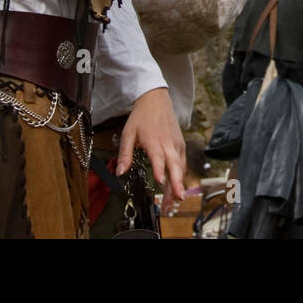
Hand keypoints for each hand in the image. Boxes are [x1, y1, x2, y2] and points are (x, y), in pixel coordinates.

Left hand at [119, 87, 185, 207]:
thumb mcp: (128, 133)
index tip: (160, 181)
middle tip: (175, 200)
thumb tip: (120, 172)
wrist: (156, 100)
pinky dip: (181, 176)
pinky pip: (182, 164)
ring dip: (178, 185)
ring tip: (174, 201)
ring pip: (180, 167)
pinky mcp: (181, 146)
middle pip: (175, 166)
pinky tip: (177, 188)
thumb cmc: (142, 117)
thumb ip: (124, 154)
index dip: (159, 169)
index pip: (158, 157)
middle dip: (175, 184)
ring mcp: (176, 145)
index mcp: (154, 140)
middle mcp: (168, 144)